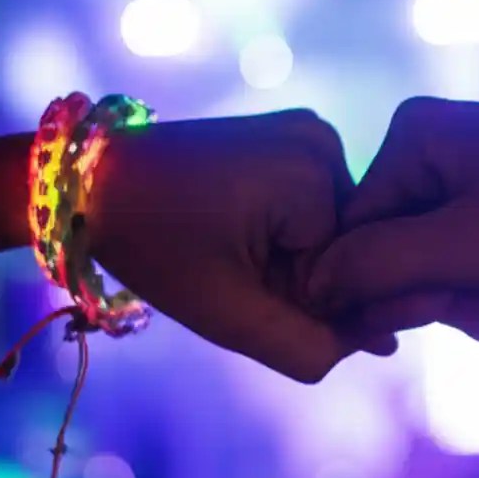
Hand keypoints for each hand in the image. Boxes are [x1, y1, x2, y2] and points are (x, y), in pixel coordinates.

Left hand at [88, 109, 393, 382]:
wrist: (93, 180)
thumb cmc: (155, 246)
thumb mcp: (232, 314)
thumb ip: (310, 345)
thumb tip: (385, 343)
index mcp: (316, 175)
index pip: (349, 275)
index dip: (299, 303)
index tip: (239, 290)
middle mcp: (326, 142)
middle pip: (344, 249)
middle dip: (300, 279)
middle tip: (231, 273)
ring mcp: (311, 132)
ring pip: (331, 232)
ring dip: (294, 258)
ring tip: (229, 249)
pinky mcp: (293, 134)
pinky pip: (313, 206)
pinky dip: (286, 232)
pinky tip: (239, 230)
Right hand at [308, 98, 478, 341]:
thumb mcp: (462, 245)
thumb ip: (378, 266)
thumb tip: (313, 288)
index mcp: (411, 136)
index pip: (354, 233)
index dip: (386, 288)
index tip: (438, 311)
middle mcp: (428, 148)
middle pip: (393, 256)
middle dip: (445, 294)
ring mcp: (462, 177)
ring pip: (433, 271)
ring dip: (477, 300)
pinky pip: (466, 267)